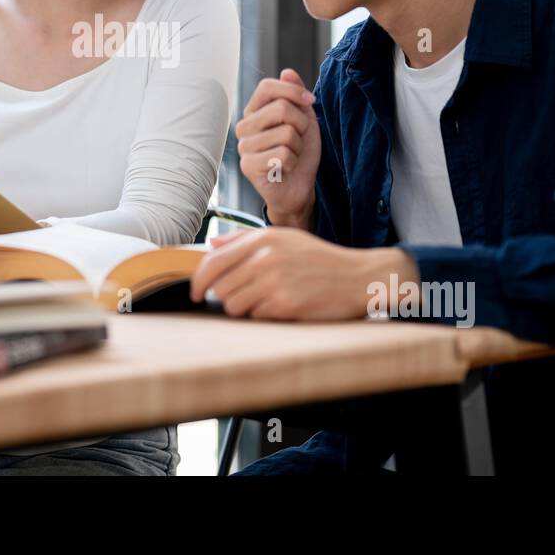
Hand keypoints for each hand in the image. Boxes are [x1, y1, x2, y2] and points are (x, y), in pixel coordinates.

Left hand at [188, 226, 419, 320]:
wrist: (358, 277)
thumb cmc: (319, 259)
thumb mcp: (284, 238)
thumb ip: (244, 240)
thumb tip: (211, 245)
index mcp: (262, 239)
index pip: (212, 261)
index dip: (198, 281)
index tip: (196, 292)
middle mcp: (265, 257)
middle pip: (220, 287)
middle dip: (227, 296)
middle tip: (245, 297)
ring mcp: (275, 280)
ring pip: (234, 305)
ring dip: (244, 308)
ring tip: (266, 301)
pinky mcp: (285, 303)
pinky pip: (256, 316)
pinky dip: (263, 315)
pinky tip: (281, 306)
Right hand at [235, 68, 320, 227]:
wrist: (298, 188)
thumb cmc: (300, 153)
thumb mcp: (304, 119)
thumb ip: (295, 95)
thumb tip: (287, 72)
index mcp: (254, 111)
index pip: (267, 87)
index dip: (293, 91)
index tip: (310, 102)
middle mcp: (244, 126)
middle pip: (281, 108)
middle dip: (301, 124)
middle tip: (299, 138)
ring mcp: (244, 146)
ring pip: (286, 134)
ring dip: (298, 147)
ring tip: (291, 155)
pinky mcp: (249, 166)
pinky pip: (282, 155)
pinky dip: (293, 162)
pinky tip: (285, 168)